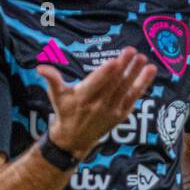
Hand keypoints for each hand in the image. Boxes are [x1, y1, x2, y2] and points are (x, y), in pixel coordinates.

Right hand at [38, 46, 156, 159]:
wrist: (75, 139)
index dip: (107, 72)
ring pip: (127, 90)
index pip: (97, 83)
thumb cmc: (66, 112)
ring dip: (137, 75)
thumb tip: (41, 67)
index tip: (115, 60)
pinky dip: (142, 86)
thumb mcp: (56, 96)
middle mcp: (99, 105)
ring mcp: (112, 111)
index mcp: (83, 98)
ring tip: (145, 61)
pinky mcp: (121, 115)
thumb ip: (52, 79)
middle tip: (133, 51)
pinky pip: (133, 98)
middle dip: (125, 67)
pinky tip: (149, 73)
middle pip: (114, 83)